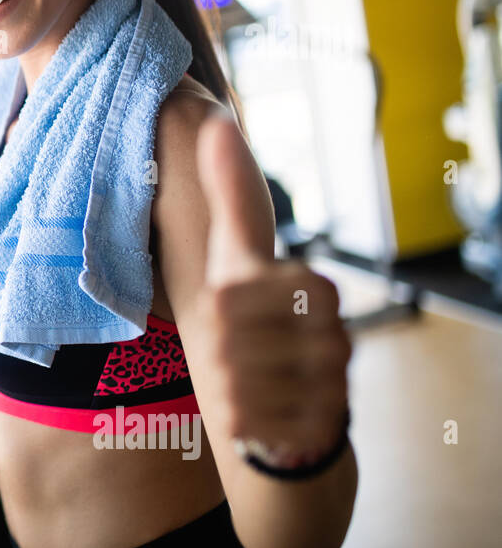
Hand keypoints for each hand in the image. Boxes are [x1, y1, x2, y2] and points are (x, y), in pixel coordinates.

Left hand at [194, 114, 350, 469]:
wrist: (287, 406)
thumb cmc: (251, 319)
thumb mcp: (235, 253)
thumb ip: (227, 191)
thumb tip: (216, 121)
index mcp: (313, 286)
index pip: (226, 298)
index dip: (215, 313)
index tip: (232, 315)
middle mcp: (332, 331)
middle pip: (224, 346)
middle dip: (216, 356)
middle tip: (235, 357)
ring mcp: (333, 381)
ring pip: (235, 388)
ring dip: (226, 391)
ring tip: (245, 383)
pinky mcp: (323, 426)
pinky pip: (250, 424)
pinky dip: (240, 423)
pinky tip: (255, 414)